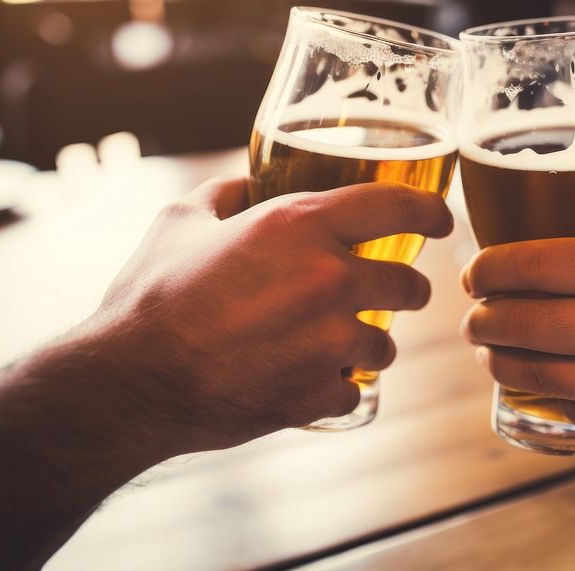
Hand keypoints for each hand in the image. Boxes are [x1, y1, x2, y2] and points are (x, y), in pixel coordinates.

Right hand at [93, 176, 452, 453]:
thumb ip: (226, 192)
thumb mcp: (181, 221)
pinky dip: (334, 387)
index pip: (400, 206)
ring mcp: (330, 339)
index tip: (443, 221)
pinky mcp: (320, 392)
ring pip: (387, 344)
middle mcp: (330, 278)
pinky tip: (303, 381)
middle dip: (405, 288)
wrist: (131, 379)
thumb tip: (250, 182)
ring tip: (332, 344)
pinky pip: (353, 389)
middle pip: (411, 283)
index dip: (432, 211)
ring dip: (368, 343)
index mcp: (302, 225)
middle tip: (387, 293)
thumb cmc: (152, 294)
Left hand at [460, 209, 574, 459]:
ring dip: (497, 357)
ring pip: (529, 372)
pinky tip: (546, 378)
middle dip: (480, 316)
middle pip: (518, 321)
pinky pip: (567, 408)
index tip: (475, 270)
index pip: (534, 262)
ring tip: (492, 347)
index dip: (489, 266)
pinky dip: (549, 392)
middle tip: (475, 312)